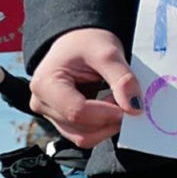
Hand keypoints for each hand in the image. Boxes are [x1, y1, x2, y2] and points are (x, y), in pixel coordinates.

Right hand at [29, 28, 140, 148]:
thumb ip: (122, 78)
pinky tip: (112, 108)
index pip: (77, 111)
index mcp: (45, 84)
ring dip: (108, 125)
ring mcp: (49, 114)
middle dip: (110, 119)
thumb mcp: (108, 52)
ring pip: (83, 137)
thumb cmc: (87, 42)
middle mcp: (41, 103)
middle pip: (81, 128)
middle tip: (129, 100)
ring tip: (119, 101)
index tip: (133, 106)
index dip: (108, 114)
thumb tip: (135, 107)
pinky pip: (84, 134)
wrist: (78, 40)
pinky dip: (103, 126)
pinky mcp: (61, 120)